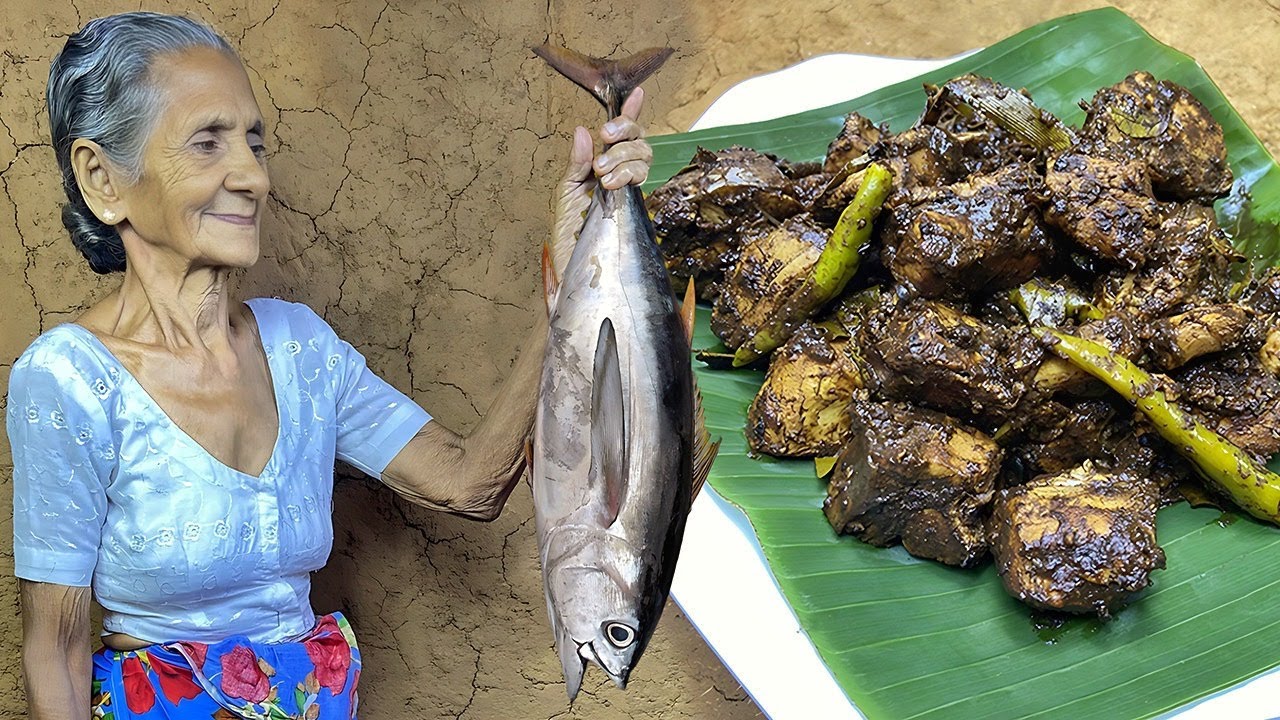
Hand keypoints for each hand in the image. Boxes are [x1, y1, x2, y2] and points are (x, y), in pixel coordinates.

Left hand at [550, 87, 653, 270]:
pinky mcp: (635, 207)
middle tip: (604, 140)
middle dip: (625, 133)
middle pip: (639, 142)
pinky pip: (641, 179)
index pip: (623, 137)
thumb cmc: (569, 233)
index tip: (638, 93)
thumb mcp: (566, 191)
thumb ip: (577, 161)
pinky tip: (610, 182)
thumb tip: (584, 130)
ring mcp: (630, 192)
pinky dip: (627, 172)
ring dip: (623, 155)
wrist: (572, 265)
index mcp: (604, 169)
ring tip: (601, 172)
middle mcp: (621, 178)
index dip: (632, 114)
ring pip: (644, 157)